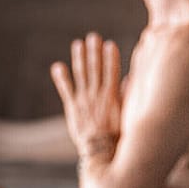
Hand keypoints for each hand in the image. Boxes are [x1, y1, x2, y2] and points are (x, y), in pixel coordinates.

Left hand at [50, 32, 121, 159]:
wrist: (100, 151)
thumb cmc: (118, 136)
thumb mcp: (127, 116)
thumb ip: (127, 96)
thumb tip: (131, 78)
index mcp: (112, 97)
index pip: (111, 72)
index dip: (110, 58)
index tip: (109, 44)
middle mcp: (97, 95)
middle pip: (95, 69)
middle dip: (94, 52)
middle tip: (93, 36)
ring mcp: (83, 100)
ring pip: (81, 75)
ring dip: (79, 58)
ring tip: (77, 44)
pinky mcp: (73, 107)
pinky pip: (66, 90)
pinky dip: (62, 78)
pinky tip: (57, 66)